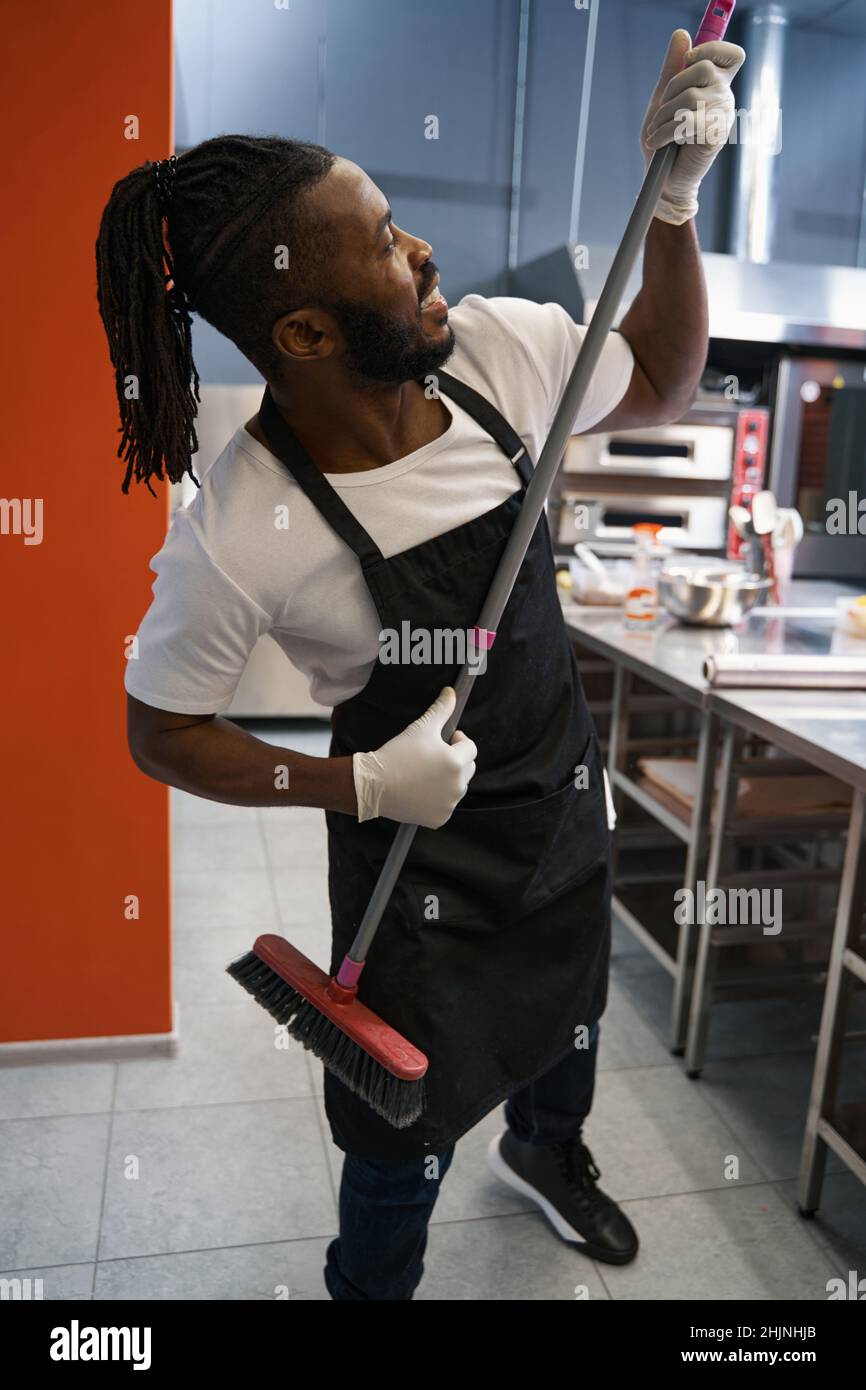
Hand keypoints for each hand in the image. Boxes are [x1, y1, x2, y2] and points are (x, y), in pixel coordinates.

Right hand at [353, 686, 477, 827]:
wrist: (374, 784)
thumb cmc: (397, 753)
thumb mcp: (420, 727)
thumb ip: (440, 709)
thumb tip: (451, 692)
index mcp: (456, 762)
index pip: (471, 747)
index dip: (458, 740)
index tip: (445, 740)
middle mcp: (458, 785)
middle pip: (468, 768)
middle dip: (455, 759)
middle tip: (433, 756)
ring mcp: (449, 804)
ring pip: (458, 786)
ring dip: (449, 779)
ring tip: (426, 773)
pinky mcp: (440, 818)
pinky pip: (446, 804)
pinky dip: (439, 798)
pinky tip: (422, 790)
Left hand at [640, 28, 744, 225]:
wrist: (663, 180)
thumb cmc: (664, 140)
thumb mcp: (663, 98)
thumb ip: (672, 67)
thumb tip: (681, 34)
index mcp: (717, 84)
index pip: (731, 55)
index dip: (712, 47)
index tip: (690, 57)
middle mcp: (725, 96)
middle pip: (702, 68)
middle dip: (672, 87)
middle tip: (662, 111)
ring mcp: (724, 116)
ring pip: (689, 97)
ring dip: (663, 116)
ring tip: (657, 132)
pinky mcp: (716, 136)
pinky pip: (685, 121)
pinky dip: (663, 132)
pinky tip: (658, 143)